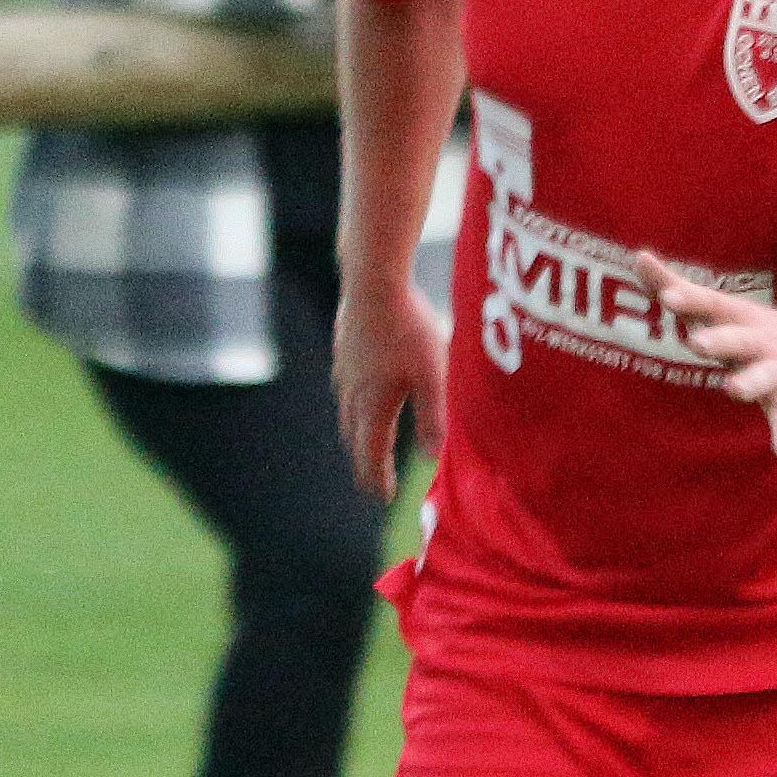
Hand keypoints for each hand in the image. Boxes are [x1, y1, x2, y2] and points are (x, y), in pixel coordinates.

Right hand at [336, 267, 446, 493]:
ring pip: (348, 412)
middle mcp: (353, 391)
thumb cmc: (408, 327)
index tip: (383, 497)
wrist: (372, 279)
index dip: (378, 477)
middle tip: (373, 479)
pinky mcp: (343, 348)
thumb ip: (433, 416)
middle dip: (365, 461)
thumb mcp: (432, 374)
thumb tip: (432, 457)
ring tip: (366, 442)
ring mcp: (344, 369)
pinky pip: (346, 388)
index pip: (372, 451)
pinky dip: (354, 405)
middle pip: (355, 437)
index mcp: (374, 403)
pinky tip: (362, 393)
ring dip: (358, 434)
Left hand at [650, 264, 776, 460]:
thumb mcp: (717, 307)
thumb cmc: (748, 328)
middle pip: (738, 338)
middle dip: (719, 340)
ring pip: (763, 377)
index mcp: (738, 317)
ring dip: (750, 382)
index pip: (710, 304)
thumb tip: (636, 257)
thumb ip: (673, 284)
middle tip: (697, 342)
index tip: (667, 296)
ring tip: (733, 389)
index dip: (689, 300)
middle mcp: (759, 340)